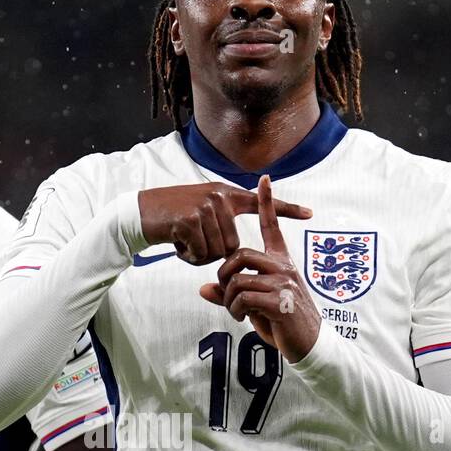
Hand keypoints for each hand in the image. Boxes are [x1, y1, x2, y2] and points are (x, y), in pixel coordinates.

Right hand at [137, 180, 311, 265]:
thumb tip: (234, 249)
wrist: (140, 213)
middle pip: (233, 246)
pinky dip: (187, 256)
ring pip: (217, 253)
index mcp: (225, 194)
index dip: (286, 209)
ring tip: (184, 241)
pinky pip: (200, 254)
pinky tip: (176, 243)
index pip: (260, 203)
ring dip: (199, 256)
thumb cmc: (171, 217)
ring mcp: (204, 207)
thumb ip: (220, 221)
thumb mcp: (200, 210)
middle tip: (193, 243)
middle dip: (214, 254)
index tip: (310, 214)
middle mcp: (218, 196)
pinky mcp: (190, 220)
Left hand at [200, 174, 321, 362]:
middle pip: (240, 254)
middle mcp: (284, 268)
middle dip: (223, 274)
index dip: (267, 202)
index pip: (273, 227)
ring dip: (229, 300)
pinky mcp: (281, 302)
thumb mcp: (256, 306)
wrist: (309, 344)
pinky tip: (243, 318)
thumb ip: (232, 294)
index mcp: (281, 263)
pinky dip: (235, 310)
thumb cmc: (283, 324)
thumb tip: (204, 289)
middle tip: (225, 293)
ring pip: (238, 279)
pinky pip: (244, 298)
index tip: (264, 179)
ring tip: (237, 312)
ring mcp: (284, 283)